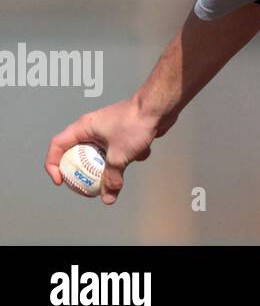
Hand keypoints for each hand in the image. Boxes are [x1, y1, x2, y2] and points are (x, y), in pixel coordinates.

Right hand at [45, 96, 162, 204]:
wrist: (160, 106)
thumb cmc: (135, 124)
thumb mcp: (119, 156)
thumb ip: (111, 179)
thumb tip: (108, 198)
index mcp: (83, 127)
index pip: (57, 146)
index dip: (53, 165)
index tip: (61, 181)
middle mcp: (93, 127)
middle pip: (80, 154)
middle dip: (88, 172)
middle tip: (90, 187)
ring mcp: (110, 129)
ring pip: (104, 154)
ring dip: (115, 164)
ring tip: (124, 169)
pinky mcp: (125, 132)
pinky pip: (122, 150)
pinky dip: (132, 154)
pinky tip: (144, 150)